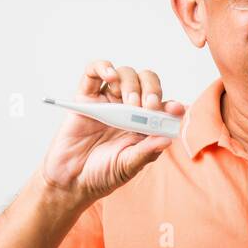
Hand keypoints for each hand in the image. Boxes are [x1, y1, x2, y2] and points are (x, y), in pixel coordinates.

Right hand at [39, 60, 184, 203]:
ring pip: (125, 74)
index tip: (175, 109)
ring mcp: (107, 101)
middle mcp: (128, 109)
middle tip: (148, 106)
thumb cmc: (102, 173)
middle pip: (146, 82)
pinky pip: (93, 72)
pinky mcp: (86, 97)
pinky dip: (103, 67)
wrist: (72, 180)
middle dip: (151, 89)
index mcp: (144, 124)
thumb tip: (167, 139)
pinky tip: (111, 76)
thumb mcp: (128, 166)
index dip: (171, 104)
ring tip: (129, 104)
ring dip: (131, 84)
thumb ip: (146, 152)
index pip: (163, 105)